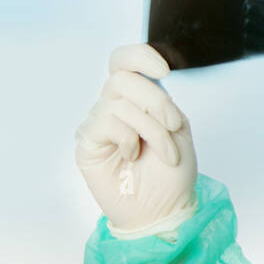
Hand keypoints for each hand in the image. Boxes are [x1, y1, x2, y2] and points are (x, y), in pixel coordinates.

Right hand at [74, 44, 197, 235]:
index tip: (163, 71)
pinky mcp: (86, 142)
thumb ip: (161, 99)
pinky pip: (107, 123)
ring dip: (152, 129)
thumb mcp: (177, 127)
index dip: (139, 56)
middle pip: (123, 78)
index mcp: (136, 98)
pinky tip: (132, 157)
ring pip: (120, 103)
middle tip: (172, 127)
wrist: (165, 208)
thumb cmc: (172, 172)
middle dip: (156, 102)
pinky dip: (130, 140)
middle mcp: (113, 106)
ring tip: (163, 153)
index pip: (123, 61)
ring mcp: (98, 123)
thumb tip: (146, 78)